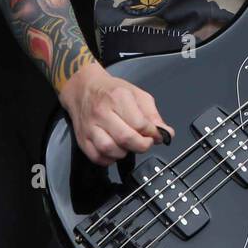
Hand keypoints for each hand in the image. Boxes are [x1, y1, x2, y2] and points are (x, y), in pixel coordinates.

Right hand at [58, 59, 175, 164]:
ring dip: (124, 153)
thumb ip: (153, 115)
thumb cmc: (112, 91)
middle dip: (142, 146)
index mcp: (118, 97)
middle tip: (146, 143)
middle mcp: (102, 112)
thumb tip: (165, 133)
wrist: (84, 88)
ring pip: (109, 149)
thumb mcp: (137, 95)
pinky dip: (109, 159)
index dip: (153, 134)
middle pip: (125, 138)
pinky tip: (116, 150)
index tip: (157, 135)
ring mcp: (89, 126)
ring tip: (129, 145)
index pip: (140, 123)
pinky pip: (97, 157)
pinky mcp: (82, 138)